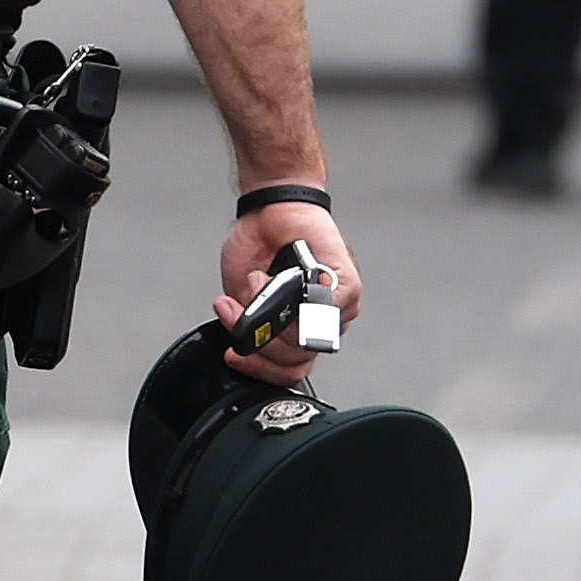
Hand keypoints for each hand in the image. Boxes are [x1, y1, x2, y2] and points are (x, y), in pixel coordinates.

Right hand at [211, 199, 359, 391]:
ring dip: (272, 318)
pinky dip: (294, 297)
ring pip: (308, 343)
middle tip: (236, 314)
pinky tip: (280, 278)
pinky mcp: (348, 287)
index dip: (257, 367)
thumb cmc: (258, 248)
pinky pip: (326, 312)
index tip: (233, 353)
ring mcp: (336, 309)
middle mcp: (318, 325)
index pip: (286, 370)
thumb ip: (248, 324)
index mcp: (295, 332)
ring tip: (255, 285)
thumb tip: (249, 343)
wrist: (269, 209)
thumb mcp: (241, 296)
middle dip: (258, 343)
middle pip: (295, 362)